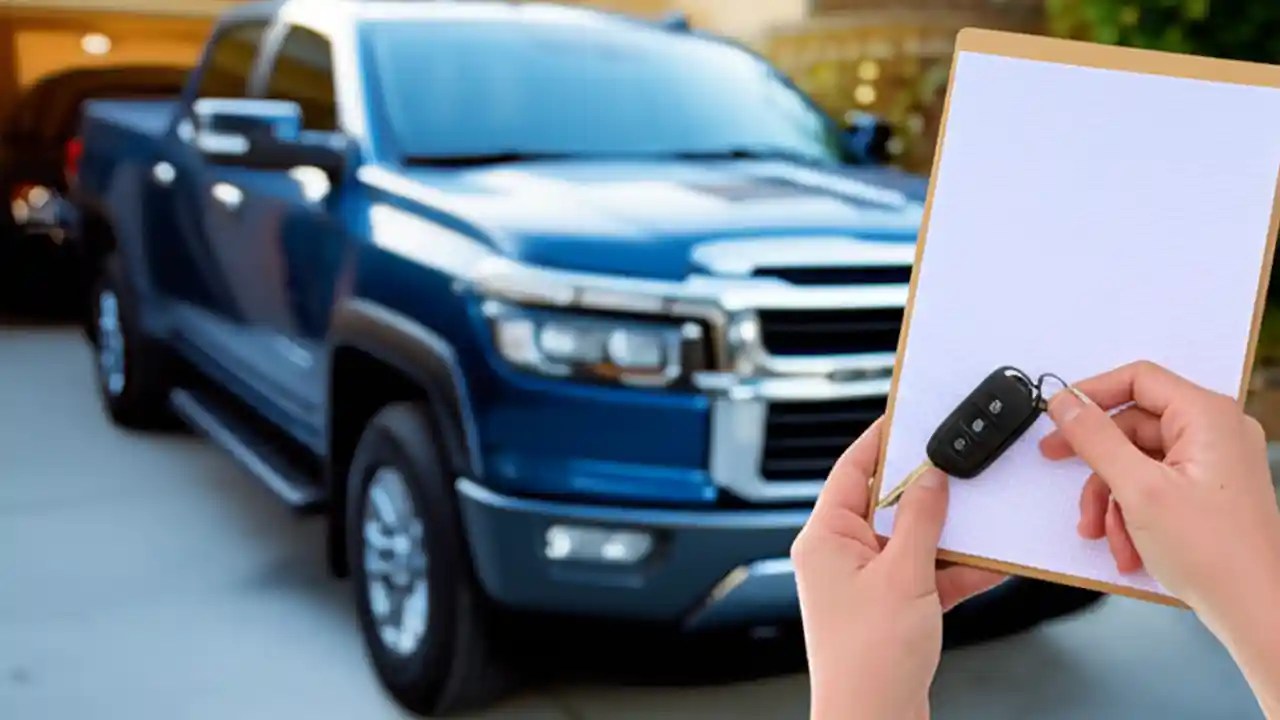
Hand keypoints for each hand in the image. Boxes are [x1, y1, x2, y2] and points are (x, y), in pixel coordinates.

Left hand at [792, 418, 1003, 719]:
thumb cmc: (869, 659)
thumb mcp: (905, 574)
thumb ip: (922, 520)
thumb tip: (931, 478)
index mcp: (824, 537)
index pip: (850, 469)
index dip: (879, 439)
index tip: (907, 416)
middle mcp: (838, 556)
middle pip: (884, 503)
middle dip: (926, 490)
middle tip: (958, 465)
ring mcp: (863, 583)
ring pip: (911, 540)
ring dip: (948, 534)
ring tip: (982, 515)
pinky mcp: (888, 608)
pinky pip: (925, 575)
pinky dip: (956, 570)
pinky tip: (991, 565)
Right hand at [1038, 361, 1279, 716]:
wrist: (1255, 609)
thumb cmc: (1213, 553)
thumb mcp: (1138, 489)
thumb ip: (1095, 439)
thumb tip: (1065, 403)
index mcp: (1207, 417)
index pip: (1138, 379)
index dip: (1091, 393)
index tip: (1057, 415)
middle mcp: (1216, 431)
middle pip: (1133, 425)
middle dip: (1099, 464)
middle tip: (1060, 467)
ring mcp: (1215, 461)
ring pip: (1138, 459)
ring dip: (1112, 497)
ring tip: (1104, 533)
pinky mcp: (1209, 488)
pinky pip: (1155, 482)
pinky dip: (1133, 510)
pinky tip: (1127, 544)